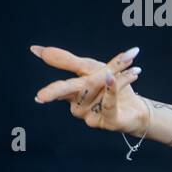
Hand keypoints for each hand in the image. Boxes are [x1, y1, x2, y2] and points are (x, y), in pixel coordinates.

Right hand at [32, 44, 148, 135]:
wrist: (136, 108)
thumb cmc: (110, 87)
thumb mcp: (90, 69)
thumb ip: (66, 61)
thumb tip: (35, 49)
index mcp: (70, 95)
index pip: (61, 87)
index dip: (50, 89)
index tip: (38, 94)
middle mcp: (77, 108)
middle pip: (83, 85)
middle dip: (87, 79)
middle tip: (58, 90)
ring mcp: (91, 117)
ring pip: (100, 89)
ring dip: (116, 75)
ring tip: (133, 67)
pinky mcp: (108, 122)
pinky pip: (108, 103)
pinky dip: (112, 89)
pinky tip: (112, 79)